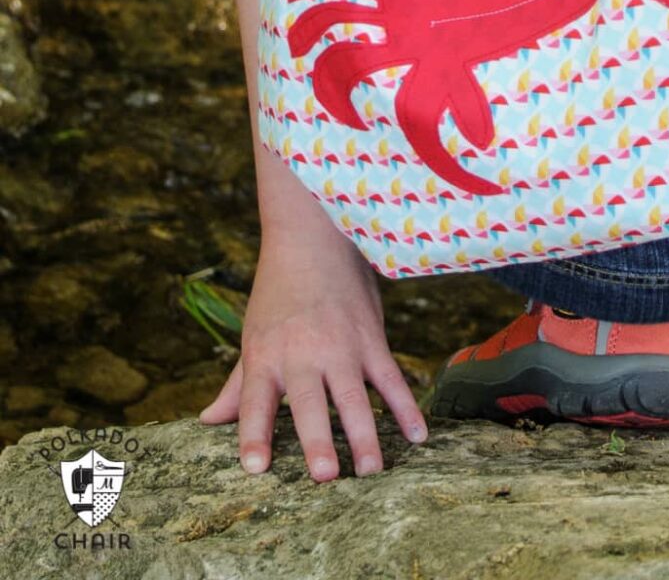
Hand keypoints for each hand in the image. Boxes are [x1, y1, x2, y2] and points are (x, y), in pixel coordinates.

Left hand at [198, 232, 428, 479]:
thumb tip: (207, 422)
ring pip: (354, 396)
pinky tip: (418, 436)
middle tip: (325, 476)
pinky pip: (390, 377)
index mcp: (265, 355)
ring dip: (365, 434)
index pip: (255, 402)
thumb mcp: (252, 335)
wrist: (315, 235)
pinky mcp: (371, 337)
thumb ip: (237, 385)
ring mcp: (341, 345)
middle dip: (317, 439)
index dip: (254, 434)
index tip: (256, 468)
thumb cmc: (278, 292)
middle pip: (309, 403)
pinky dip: (406, 406)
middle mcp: (302, 353)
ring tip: (371, 469)